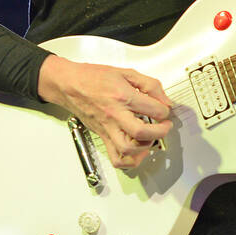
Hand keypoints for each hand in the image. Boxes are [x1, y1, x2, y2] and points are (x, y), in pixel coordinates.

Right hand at [38, 56, 171, 169]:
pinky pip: (116, 158)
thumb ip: (149, 85)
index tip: (166, 110)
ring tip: (151, 138)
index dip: (166, 110)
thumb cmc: (93, 78)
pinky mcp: (102, 136)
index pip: (153, 109)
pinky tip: (138, 152)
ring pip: (128, 150)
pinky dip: (130, 161)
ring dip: (145, 147)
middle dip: (160, 132)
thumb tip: (164, 99)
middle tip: (165, 126)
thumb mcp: (126, 73)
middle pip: (141, 133)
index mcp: (122, 96)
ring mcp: (107, 128)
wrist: (70, 84)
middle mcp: (115, 115)